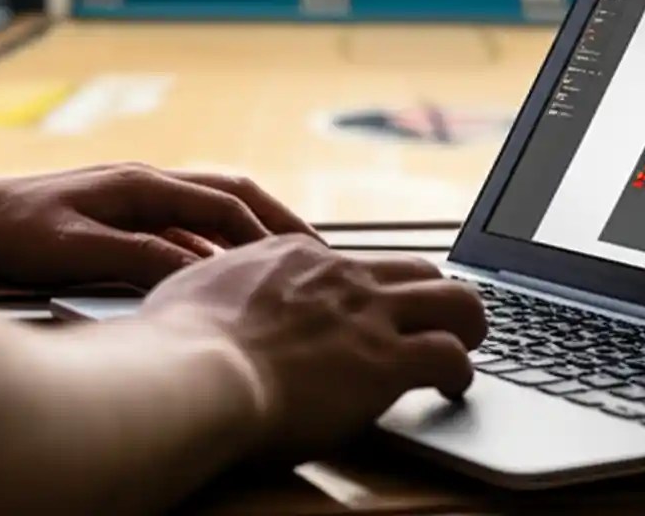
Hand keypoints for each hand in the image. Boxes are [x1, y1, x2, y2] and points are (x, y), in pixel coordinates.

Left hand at [0, 163, 318, 287]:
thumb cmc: (13, 233)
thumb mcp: (77, 248)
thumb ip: (139, 256)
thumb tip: (199, 272)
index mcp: (143, 184)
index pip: (224, 205)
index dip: (267, 231)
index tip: (301, 259)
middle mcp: (149, 184)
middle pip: (233, 195)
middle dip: (277, 221)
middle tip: (316, 252)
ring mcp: (140, 199)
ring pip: (214, 212)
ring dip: (252, 233)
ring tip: (285, 264)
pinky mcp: (128, 218)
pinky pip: (189, 229)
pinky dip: (220, 247)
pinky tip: (228, 276)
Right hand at [139, 235, 487, 461]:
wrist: (194, 373)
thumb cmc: (177, 342)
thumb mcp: (193, 287)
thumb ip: (217, 284)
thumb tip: (210, 292)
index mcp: (297, 257)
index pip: (357, 262)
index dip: (371, 290)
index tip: (371, 312)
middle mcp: (343, 276)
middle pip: (420, 268)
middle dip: (436, 297)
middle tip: (436, 325)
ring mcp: (370, 315)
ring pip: (458, 300)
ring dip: (468, 326)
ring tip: (465, 349)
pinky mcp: (388, 361)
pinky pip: (452, 356)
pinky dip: (460, 372)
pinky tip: (450, 388)